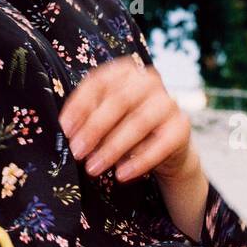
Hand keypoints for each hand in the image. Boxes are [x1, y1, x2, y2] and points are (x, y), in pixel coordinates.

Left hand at [59, 59, 193, 183]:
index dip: (80, 105)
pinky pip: (160, 145)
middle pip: (118, 101)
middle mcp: (149, 81)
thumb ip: (88, 116)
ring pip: (138, 123)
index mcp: (125, 71)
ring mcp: (168, 102)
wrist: (165, 146)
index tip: (65, 129)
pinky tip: (121, 175)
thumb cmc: (125, 125)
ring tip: (93, 168)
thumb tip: (68, 131)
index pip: (99, 81)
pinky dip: (138, 162)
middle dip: (94, 129)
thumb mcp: (105, 117)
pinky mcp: (181, 127)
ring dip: (112, 148)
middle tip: (77, 151)